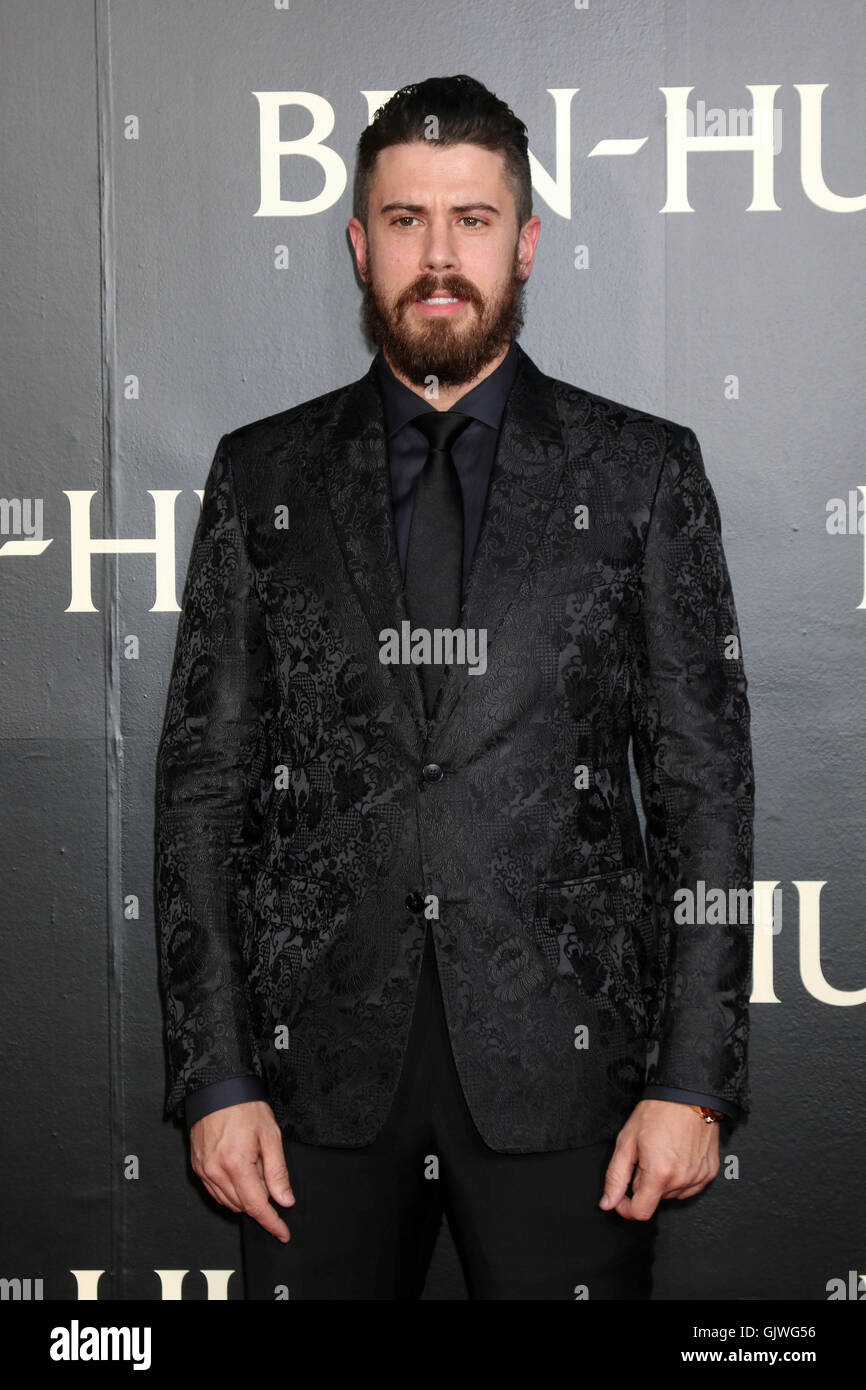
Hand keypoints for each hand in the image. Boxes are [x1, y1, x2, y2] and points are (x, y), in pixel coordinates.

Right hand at [189, 1100, 293, 1241]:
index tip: (282, 1233)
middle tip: (267, 1170)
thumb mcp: (270, 1136)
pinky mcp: (197, 1167)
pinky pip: (216, 1191)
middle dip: (260, 1198)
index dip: (272, 1222)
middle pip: (242, 1206)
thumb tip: (284, 1199)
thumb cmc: (244, 1106)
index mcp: (236, 1164)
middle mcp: (216, 1171)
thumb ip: (277, 1172)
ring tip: (253, 1163)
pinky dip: (230, 1190)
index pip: (256, 1206)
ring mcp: (203, 1171)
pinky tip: (239, 1169)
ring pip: (228, 1202)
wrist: (217, 1089)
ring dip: (245, 1195)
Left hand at [599, 1099, 719, 1220]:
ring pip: (671, 1194)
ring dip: (662, 1181)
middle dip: (644, 1183)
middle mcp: (681, 1180)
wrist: (689, 1096)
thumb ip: (615, 1176)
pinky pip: (688, 1187)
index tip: (621, 1196)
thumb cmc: (658, 1112)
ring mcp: (698, 1178)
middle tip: (644, 1156)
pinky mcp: (709, 1174)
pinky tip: (676, 1156)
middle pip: (655, 1199)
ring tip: (662, 1153)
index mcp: (659, 1174)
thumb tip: (608, 1203)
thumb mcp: (627, 1141)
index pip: (640, 1212)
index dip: (625, 1208)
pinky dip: (679, 1177)